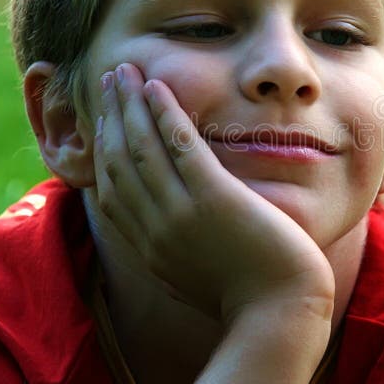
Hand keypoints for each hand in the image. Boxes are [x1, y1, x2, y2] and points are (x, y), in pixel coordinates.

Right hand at [90, 63, 333, 323]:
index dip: (104, 151)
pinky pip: (180, 146)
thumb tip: (170, 231)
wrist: (279, 311)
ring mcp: (181, 214)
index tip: (106, 122)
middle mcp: (155, 230)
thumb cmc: (250, 295)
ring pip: (141, 148)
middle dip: (111, 117)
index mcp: (150, 249)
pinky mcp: (214, 199)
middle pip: (118, 163)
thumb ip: (177, 248)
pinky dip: (164, 114)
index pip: (111, 193)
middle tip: (109, 81)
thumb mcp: (197, 274)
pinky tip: (158, 88)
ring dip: (129, 105)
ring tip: (124, 72)